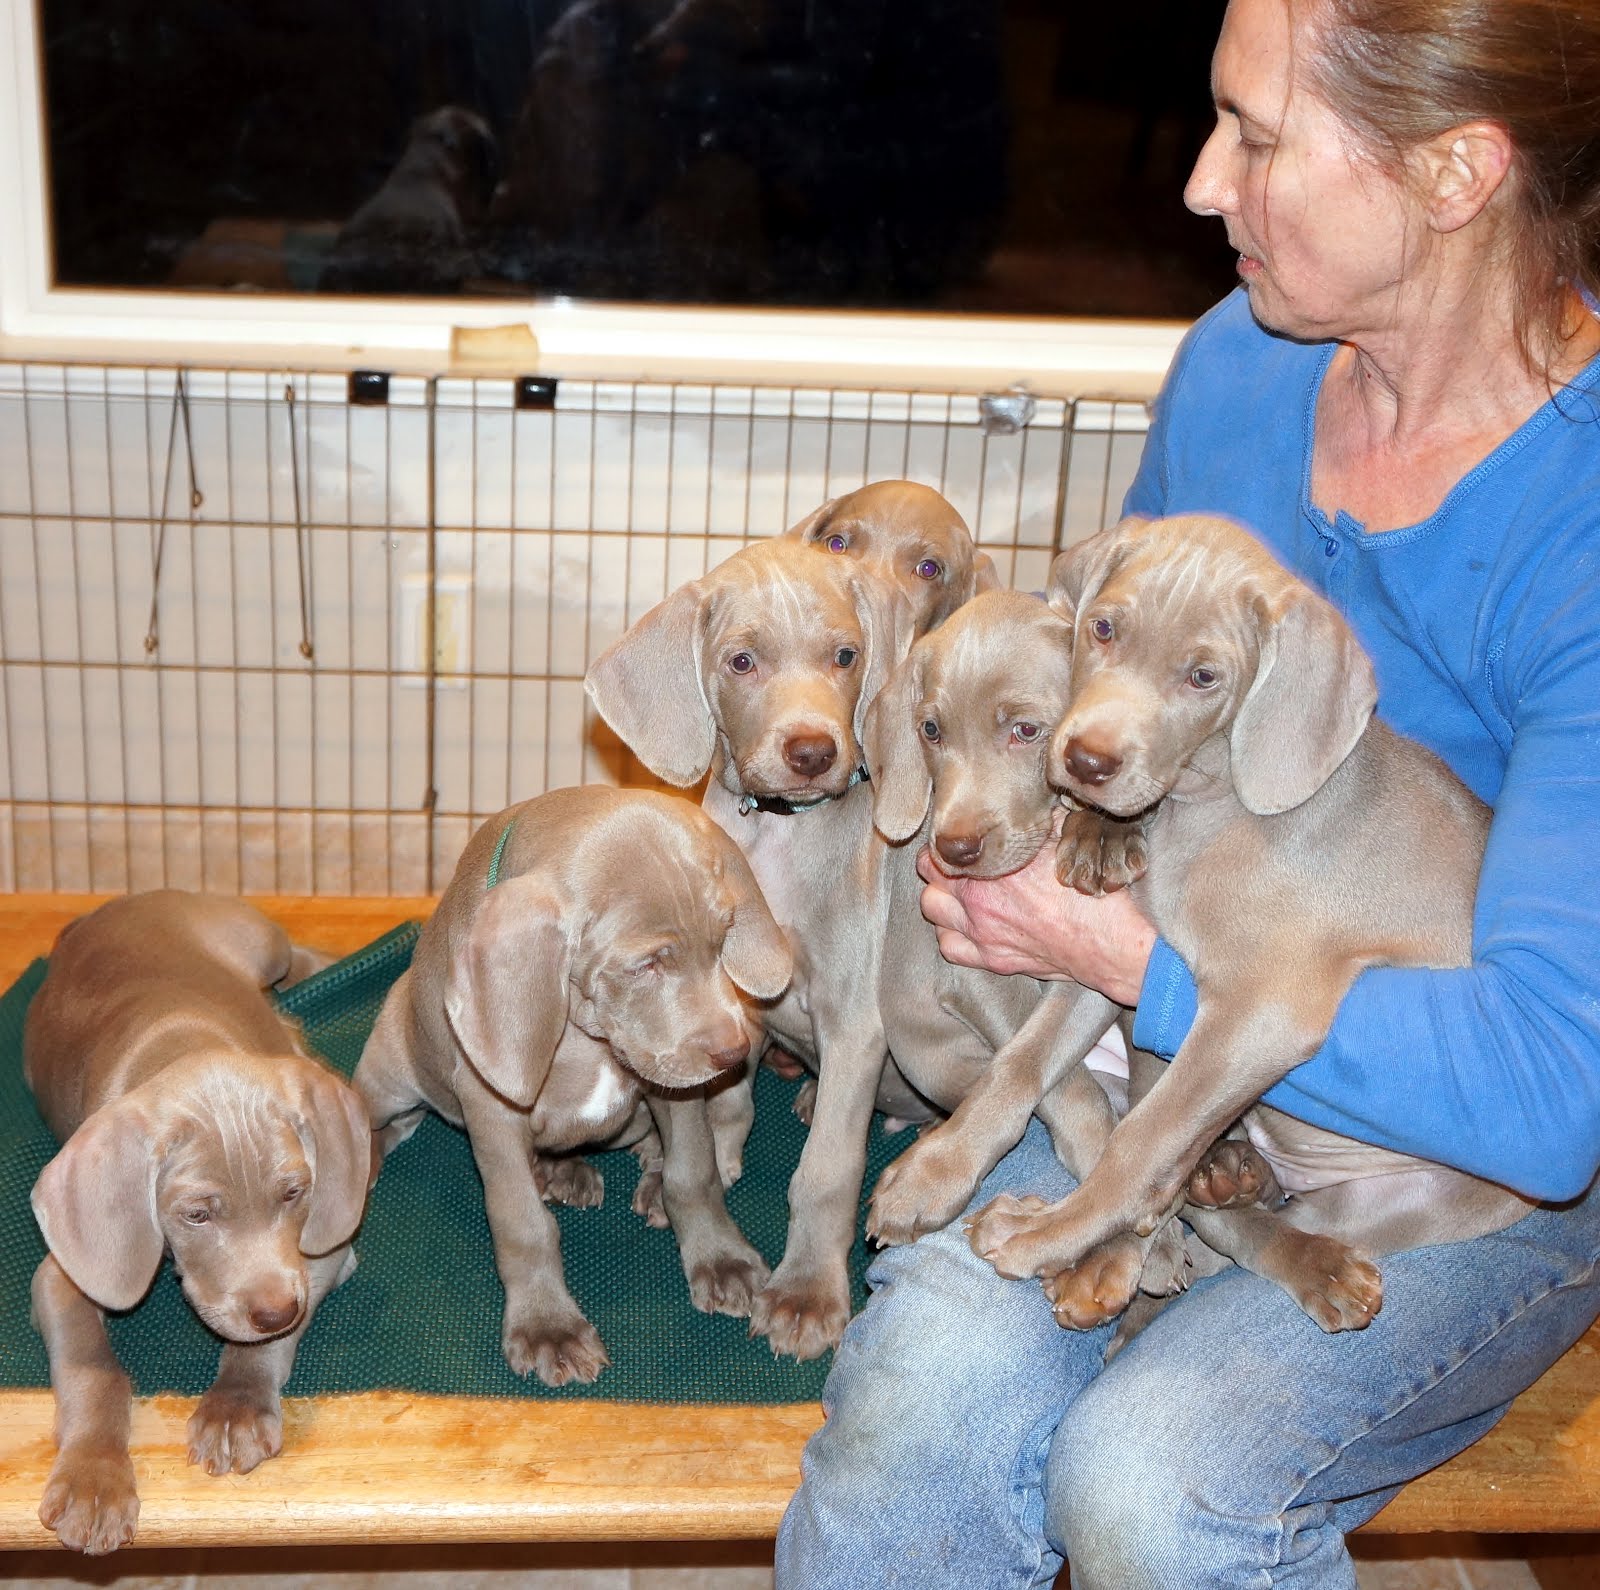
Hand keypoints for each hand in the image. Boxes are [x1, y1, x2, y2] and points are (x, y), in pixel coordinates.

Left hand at [916, 835, 1156, 1005]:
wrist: (1109, 943)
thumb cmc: (1090, 891)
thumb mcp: (1066, 835)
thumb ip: (1033, 820)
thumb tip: (1022, 800)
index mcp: (991, 869)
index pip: (941, 849)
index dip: (947, 843)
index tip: (959, 842)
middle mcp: (978, 902)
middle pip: (929, 878)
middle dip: (938, 868)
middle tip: (955, 865)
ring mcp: (982, 934)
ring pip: (933, 912)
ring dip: (941, 899)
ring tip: (958, 893)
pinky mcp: (993, 960)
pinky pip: (950, 948)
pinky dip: (951, 935)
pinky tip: (966, 925)